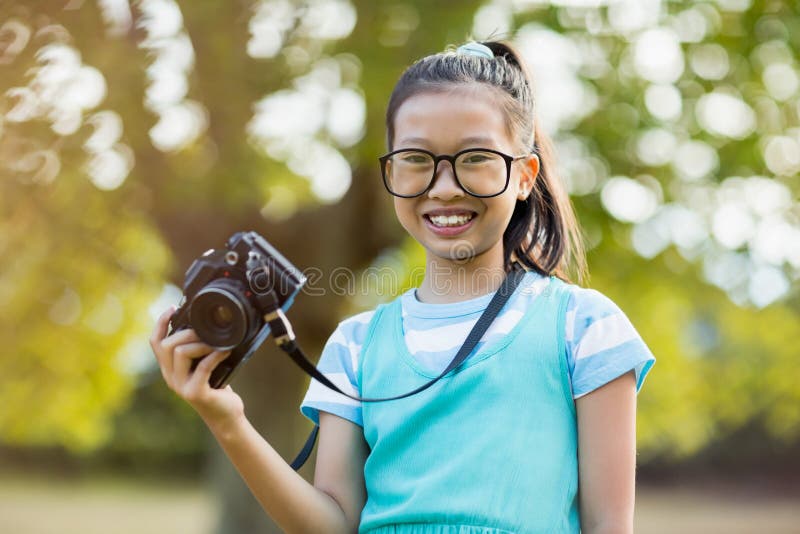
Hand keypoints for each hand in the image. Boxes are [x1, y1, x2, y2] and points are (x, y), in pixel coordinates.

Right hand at [149, 307, 244, 426]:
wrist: (226, 415)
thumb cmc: (216, 387)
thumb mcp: (202, 365)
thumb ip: (196, 349)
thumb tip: (203, 323)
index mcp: (169, 368)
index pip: (155, 342)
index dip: (161, 323)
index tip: (173, 308)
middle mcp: (170, 377)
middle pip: (167, 345)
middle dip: (188, 332)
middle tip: (207, 331)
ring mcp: (181, 386)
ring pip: (181, 352)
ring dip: (202, 343)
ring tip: (218, 344)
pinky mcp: (195, 393)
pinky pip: (203, 366)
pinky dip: (216, 355)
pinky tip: (226, 351)